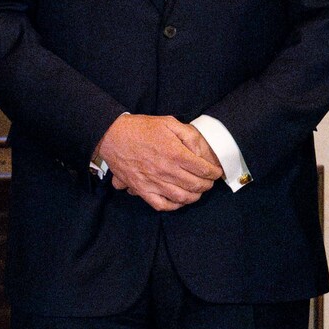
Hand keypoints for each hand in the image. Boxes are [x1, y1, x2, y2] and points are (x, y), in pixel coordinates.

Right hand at [95, 114, 221, 210]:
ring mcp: (154, 182)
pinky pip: (162, 205)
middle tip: (208, 182)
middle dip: (207, 185)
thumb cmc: (141, 128)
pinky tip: (179, 200)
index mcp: (175, 153)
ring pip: (182, 198)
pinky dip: (174, 206)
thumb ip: (189, 135)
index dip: (213, 173)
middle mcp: (167, 171)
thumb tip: (202, 151)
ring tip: (197, 192)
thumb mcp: (169, 122)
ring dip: (194, 196)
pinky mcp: (142, 190)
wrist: (112, 136)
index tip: (215, 172)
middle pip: (196, 185)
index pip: (203, 170)